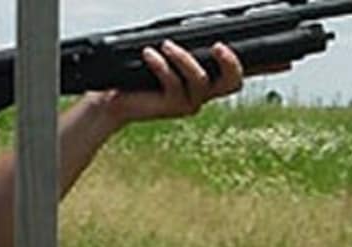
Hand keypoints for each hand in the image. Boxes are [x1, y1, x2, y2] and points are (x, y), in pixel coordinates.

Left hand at [101, 40, 245, 124]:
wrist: (116, 102)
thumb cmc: (140, 81)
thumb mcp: (165, 65)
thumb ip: (180, 55)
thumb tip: (187, 34)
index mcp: (203, 86)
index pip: (232, 79)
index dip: (234, 64)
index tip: (220, 44)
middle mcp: (200, 97)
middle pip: (230, 84)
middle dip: (229, 64)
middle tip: (217, 46)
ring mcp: (187, 104)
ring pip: (199, 79)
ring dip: (183, 57)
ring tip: (166, 45)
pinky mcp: (170, 107)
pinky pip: (172, 83)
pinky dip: (161, 65)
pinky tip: (149, 54)